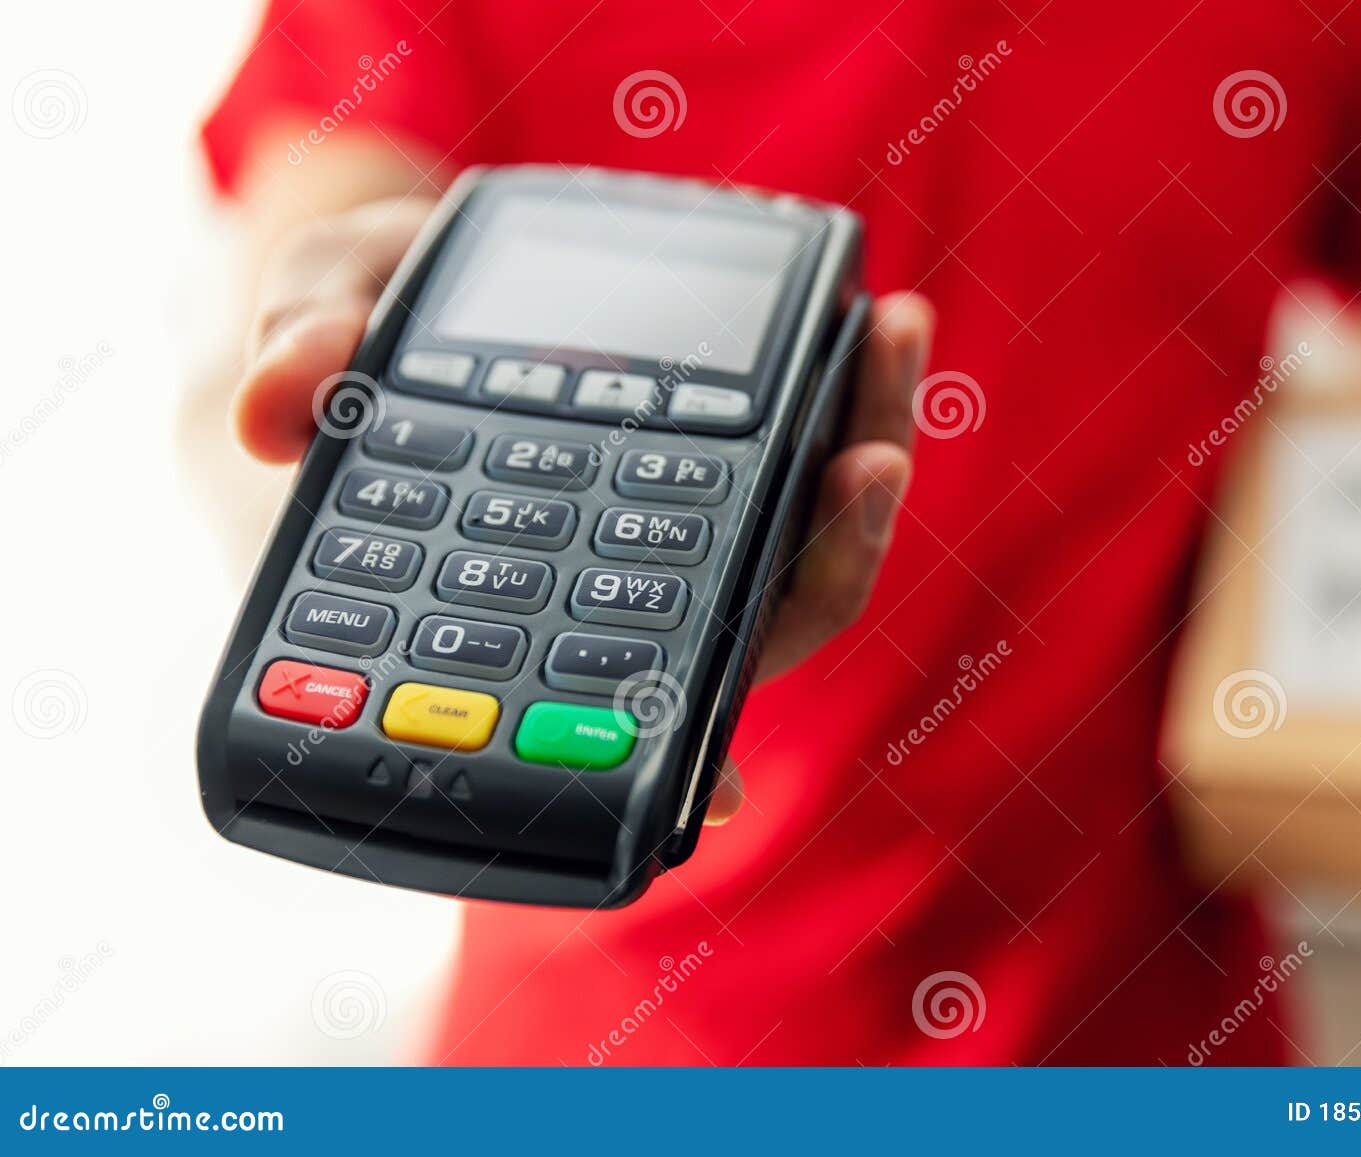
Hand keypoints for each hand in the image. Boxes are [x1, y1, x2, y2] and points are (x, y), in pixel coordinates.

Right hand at [234, 197, 935, 826]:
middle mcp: (649, 585)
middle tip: (872, 459)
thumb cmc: (365, 379)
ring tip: (890, 330)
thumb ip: (309, 361)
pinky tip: (869, 306)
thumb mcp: (333, 338)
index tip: (728, 748)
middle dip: (835, 537)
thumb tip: (273, 409)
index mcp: (561, 612)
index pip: (645, 695)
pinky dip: (848, 382)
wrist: (403, 326)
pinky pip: (816, 432)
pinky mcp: (742, 441)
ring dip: (866, 432)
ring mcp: (704, 517)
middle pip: (774, 602)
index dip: (685, 745)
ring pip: (814, 519)